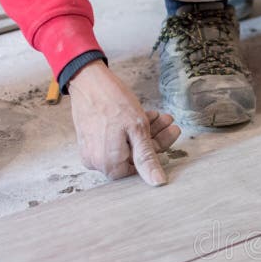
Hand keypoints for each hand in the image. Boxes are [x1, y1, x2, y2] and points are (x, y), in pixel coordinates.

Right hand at [68, 60, 180, 185]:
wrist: (88, 78)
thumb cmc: (113, 101)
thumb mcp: (137, 130)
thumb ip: (147, 158)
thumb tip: (158, 182)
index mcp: (109, 165)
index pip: (141, 168)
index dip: (159, 150)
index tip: (172, 133)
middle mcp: (97, 162)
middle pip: (134, 156)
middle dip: (154, 137)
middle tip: (168, 122)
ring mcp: (92, 151)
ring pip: (126, 146)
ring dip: (144, 132)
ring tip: (159, 116)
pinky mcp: (90, 140)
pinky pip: (114, 141)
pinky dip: (129, 130)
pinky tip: (145, 116)